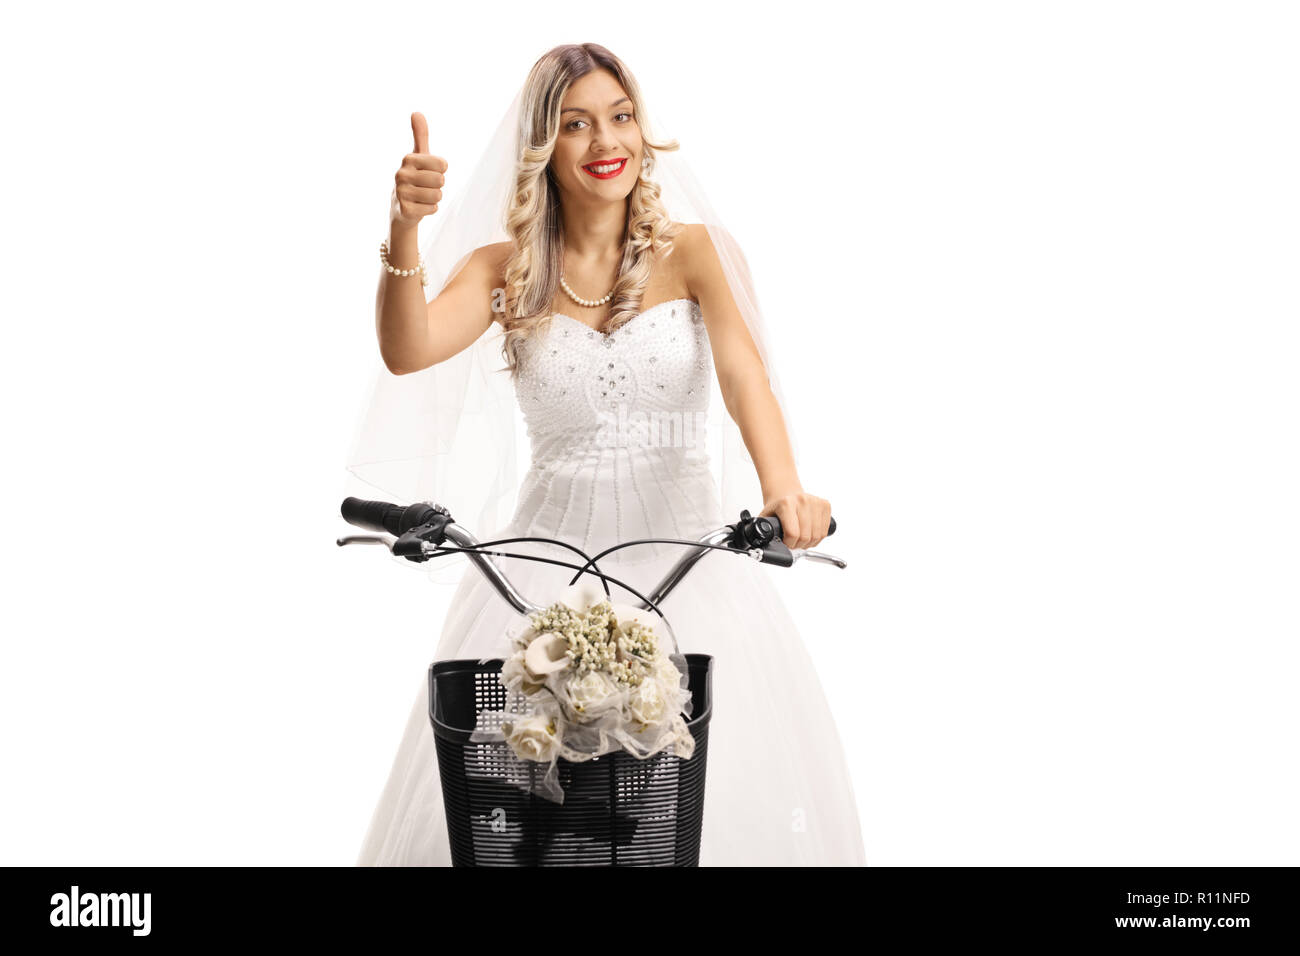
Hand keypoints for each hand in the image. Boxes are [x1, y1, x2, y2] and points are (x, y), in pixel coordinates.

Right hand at [391, 112, 447, 226]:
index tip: (428, 172)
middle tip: (425, 187)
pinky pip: (433, 209)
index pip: (443, 165)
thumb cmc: (415, 178)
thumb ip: (420, 135)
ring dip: (434, 198)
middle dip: (438, 186)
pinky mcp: (405, 210)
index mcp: (408, 159)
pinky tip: (419, 207)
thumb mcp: (418, 156)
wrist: (401, 208)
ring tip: (422, 197)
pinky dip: (430, 209)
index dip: (441, 171)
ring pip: (438, 195)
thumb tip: (416, 112)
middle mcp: (401, 174)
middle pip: (441, 180)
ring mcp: (401, 193)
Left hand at [759, 489, 832, 549]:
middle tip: (793, 542)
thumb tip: (763, 544)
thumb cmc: (777, 505)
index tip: (786, 543)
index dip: (789, 543)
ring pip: (818, 535)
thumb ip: (763, 530)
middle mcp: (802, 501)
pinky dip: (819, 536)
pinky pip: (825, 530)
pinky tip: (810, 533)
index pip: (793, 533)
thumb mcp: (765, 517)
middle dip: (799, 545)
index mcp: (786, 503)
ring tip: (801, 539)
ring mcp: (815, 502)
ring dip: (810, 543)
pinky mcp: (825, 505)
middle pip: (806, 536)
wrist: (785, 491)